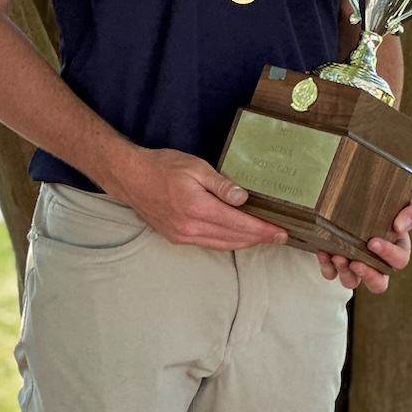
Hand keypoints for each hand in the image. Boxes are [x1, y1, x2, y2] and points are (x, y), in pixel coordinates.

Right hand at [105, 145, 288, 251]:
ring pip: (222, 245)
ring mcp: (183, 236)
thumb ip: (221, 185)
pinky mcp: (177, 237)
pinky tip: (237, 236)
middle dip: (259, 238)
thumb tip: (244, 199)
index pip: (239, 224)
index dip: (263, 229)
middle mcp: (191, 227)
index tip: (280, 231)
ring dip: (245, 242)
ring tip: (263, 237)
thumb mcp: (195, 167)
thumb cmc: (162, 167)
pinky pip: (209, 244)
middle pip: (234, 239)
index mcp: (197, 208)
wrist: (131, 178)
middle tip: (280, 236)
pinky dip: (227, 241)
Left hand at [316, 189, 411, 294]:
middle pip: (379, 284)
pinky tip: (323, 252)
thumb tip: (400, 227)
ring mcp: (356, 261)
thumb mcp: (407, 197)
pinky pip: (331, 273)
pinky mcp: (336, 260)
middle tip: (355, 262)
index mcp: (397, 246)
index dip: (388, 255)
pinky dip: (327, 267)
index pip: (399, 261)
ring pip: (353, 282)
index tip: (373, 242)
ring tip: (336, 256)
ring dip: (345, 273)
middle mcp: (377, 260)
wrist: (361, 183)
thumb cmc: (388, 192)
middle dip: (368, 276)